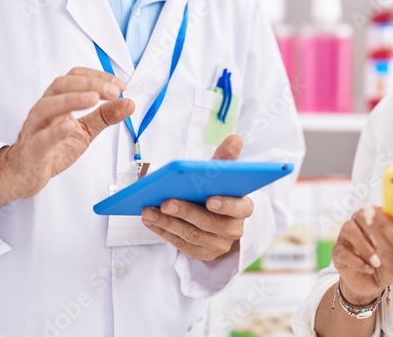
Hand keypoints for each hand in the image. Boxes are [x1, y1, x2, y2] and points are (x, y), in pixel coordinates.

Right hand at [0, 68, 133, 211]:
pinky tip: (70, 127)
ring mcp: (35, 128)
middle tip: (113, 91)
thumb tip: (129, 103)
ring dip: (72, 99)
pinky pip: (41, 138)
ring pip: (47, 106)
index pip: (74, 77)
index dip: (97, 77)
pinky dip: (56, 131)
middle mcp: (44, 109)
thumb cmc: (52, 148)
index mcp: (57, 101)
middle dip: (89, 84)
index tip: (119, 86)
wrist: (23, 174)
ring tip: (94, 99)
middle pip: (61, 85)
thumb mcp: (85, 131)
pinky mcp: (32, 150)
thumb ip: (105, 116)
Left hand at [141, 134, 253, 261]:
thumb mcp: (221, 176)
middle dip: (186, 212)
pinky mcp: (201, 254)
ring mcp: (217, 245)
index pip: (239, 207)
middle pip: (209, 223)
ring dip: (168, 222)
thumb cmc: (216, 191)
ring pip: (192, 235)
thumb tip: (235, 138)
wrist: (216, 221)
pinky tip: (150, 220)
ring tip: (149, 210)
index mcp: (243, 208)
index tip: (210, 199)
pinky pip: (181, 244)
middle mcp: (233, 230)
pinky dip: (163, 231)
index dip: (226, 204)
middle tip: (166, 202)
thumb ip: (226, 159)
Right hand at [331, 205, 392, 305]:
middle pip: (360, 215)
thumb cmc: (389, 265)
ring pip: (349, 229)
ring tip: (377, 261)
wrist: (372, 283)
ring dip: (364, 245)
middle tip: (384, 246)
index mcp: (373, 219)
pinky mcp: (338, 252)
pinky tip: (369, 268)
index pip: (376, 209)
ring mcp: (345, 237)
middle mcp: (357, 223)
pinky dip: (357, 261)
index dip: (384, 219)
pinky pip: (342, 251)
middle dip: (372, 230)